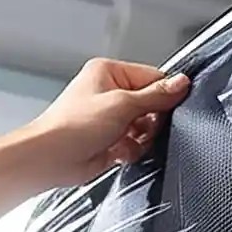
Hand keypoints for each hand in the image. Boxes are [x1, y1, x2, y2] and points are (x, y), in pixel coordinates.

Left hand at [22, 58, 189, 186]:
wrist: (50, 159)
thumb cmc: (71, 126)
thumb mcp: (122, 104)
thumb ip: (156, 95)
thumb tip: (181, 83)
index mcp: (110, 72)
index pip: (152, 77)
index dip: (164, 94)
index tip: (170, 107)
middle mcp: (109, 93)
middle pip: (151, 105)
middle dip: (150, 120)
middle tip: (140, 127)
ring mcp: (109, 118)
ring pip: (145, 127)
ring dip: (141, 138)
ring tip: (126, 140)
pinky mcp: (109, 141)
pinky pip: (135, 144)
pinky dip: (131, 150)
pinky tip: (118, 152)